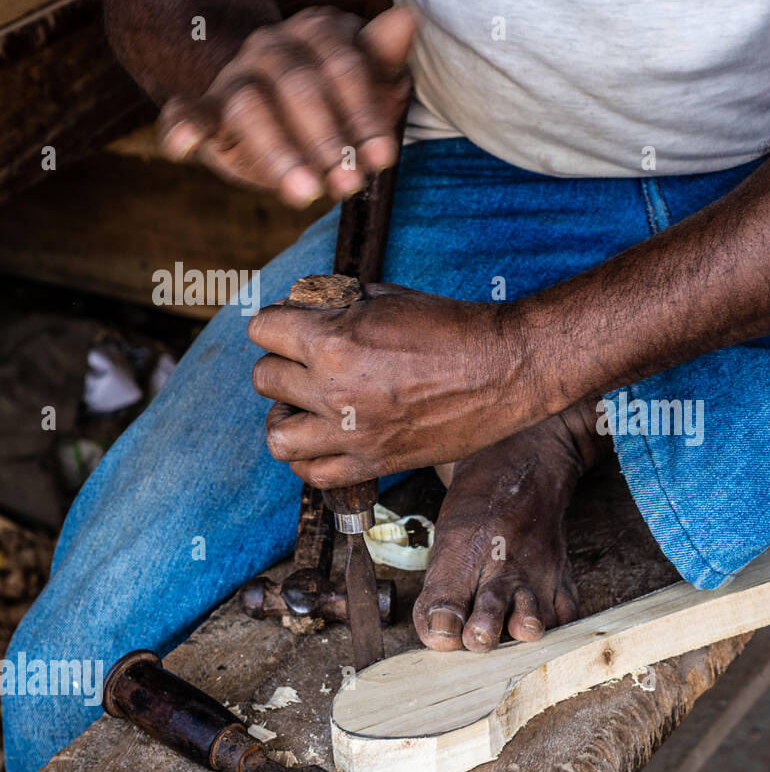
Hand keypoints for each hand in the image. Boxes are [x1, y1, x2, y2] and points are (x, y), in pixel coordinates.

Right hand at [157, 5, 417, 206]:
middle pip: (297, 87)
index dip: (365, 115)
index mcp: (318, 33)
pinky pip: (188, 112)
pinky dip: (181, 129)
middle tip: (348, 184)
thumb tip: (405, 19)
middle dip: (327, 140)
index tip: (384, 158)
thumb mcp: (372, 78)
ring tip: (305, 194)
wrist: (289, 106)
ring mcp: (237, 77)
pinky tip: (182, 148)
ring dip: (279, 153)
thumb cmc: (344, 96)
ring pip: (250, 107)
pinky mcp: (209, 109)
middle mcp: (273, 48)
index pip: (343, 67)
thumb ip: (384, 55)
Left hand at [248, 283, 538, 486]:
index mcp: (334, 342)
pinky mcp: (375, 463)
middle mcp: (335, 391)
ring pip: (277, 436)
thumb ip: (335, 302)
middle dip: (285, 365)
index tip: (299, 326)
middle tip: (312, 364)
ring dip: (286, 417)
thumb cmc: (451, 328)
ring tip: (308, 408)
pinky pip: (313, 475)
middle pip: (265, 379)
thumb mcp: (386, 296)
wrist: (503, 369)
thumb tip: (303, 306)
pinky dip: (310, 460)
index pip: (263, 329)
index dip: (280, 323)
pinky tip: (327, 440)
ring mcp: (353, 434)